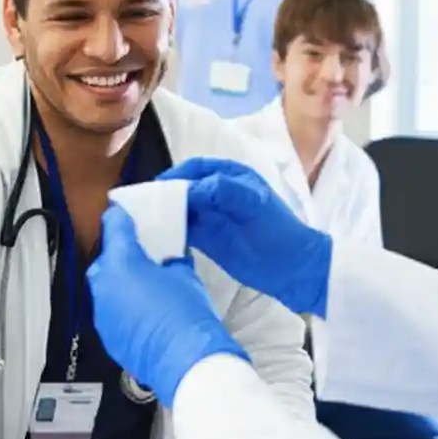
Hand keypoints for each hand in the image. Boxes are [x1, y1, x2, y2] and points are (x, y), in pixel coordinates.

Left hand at [87, 205, 248, 407]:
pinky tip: (143, 310)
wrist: (186, 361)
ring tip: (145, 284)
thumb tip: (170, 259)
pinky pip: (110, 310)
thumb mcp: (185, 275)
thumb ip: (171, 260)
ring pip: (106, 286)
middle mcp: (104, 285)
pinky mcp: (107, 333)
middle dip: (121, 253)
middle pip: (106, 258)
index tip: (123, 212)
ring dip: (121, 282)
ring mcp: (102, 311)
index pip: (113, 226)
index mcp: (121, 262)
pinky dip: (122, 306)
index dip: (119, 216)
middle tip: (143, 253)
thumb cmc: (187, 315)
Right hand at [157, 158, 332, 316]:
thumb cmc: (278, 231)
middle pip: (182, 187)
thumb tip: (187, 190)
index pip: (194, 168)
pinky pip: (183, 230)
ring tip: (143, 222)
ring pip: (180, 209)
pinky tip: (157, 238)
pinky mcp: (208, 239)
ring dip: (163, 214)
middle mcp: (217, 193)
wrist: (295, 270)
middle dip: (163, 195)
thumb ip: (222, 190)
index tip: (157, 188)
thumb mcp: (253, 204)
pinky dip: (169, 232)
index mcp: (230, 176)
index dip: (175, 175)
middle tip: (142, 207)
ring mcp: (211, 216)